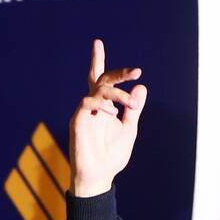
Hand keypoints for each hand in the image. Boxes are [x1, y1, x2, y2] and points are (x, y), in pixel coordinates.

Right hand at [68, 38, 146, 197]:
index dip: (97, 60)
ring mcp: (84, 113)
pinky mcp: (77, 122)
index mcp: (103, 106)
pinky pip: (87, 103)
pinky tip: (112, 113)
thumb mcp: (129, 129)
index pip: (99, 79)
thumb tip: (142, 87)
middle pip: (101, 80)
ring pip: (99, 91)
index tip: (97, 42)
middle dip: (118, 73)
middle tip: (135, 71)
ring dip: (118, 94)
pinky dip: (102, 105)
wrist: (99, 177)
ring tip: (131, 105)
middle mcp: (92, 106)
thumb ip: (134, 109)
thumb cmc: (111, 156)